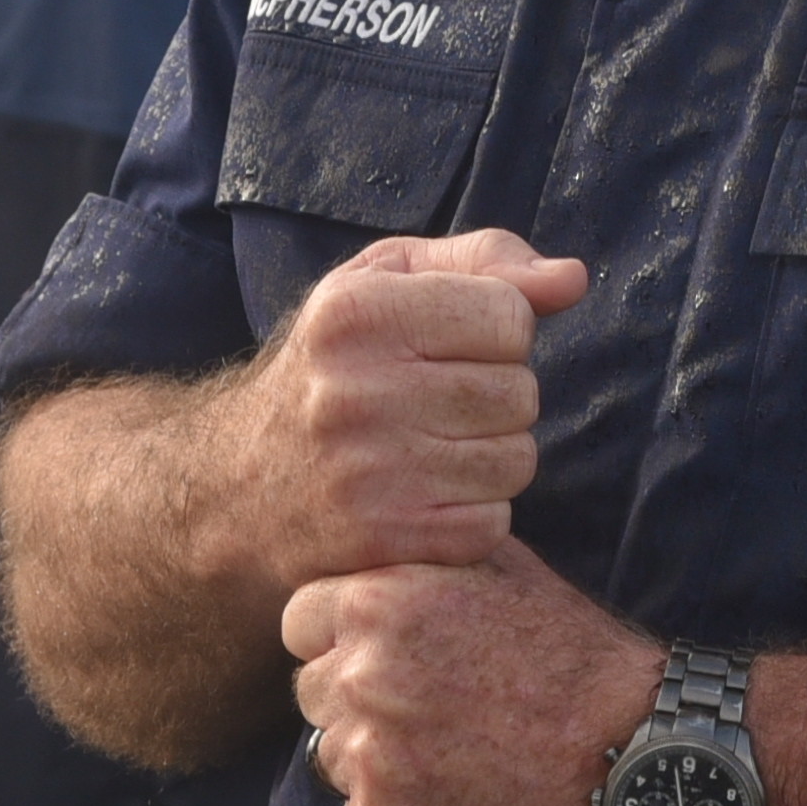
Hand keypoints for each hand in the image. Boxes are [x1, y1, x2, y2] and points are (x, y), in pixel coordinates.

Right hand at [236, 228, 590, 589]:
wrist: (234, 492)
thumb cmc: (331, 368)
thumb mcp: (386, 283)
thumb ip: (485, 262)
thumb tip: (572, 279)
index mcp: (356, 313)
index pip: (510, 316)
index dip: (497, 333)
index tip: (451, 348)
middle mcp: (353, 392)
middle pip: (520, 392)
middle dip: (497, 398)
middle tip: (438, 408)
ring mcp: (367, 474)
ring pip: (516, 461)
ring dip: (491, 459)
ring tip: (431, 452)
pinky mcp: (382, 543)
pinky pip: (491, 523)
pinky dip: (473, 516)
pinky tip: (424, 501)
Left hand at [285, 537, 658, 805]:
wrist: (629, 751)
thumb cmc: (572, 655)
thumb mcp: (504, 568)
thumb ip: (426, 556)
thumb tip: (386, 542)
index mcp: (381, 603)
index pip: (301, 619)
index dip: (338, 632)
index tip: (378, 650)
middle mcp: (363, 677)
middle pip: (313, 689)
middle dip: (355, 695)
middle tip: (427, 705)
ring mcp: (371, 758)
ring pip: (335, 754)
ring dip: (376, 754)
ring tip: (452, 749)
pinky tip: (459, 792)